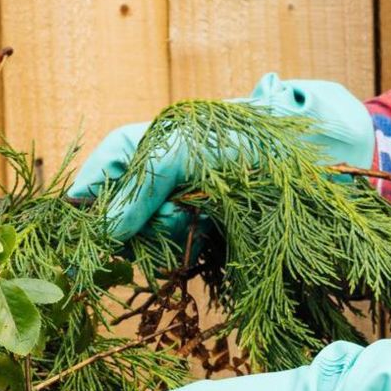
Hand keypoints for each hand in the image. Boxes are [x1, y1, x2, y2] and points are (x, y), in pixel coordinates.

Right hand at [67, 74, 376, 241]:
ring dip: (169, 235)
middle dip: (141, 223)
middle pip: (118, 217)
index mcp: (139, 145)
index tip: (87, 236)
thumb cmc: (241, 142)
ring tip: (200, 216)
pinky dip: (188, 245)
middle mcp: (152, 176)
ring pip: (146, 238)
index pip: (95, 178)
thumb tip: (104, 232)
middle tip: (174, 214)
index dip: (87, 208)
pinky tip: (210, 230)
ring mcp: (174, 203)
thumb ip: (140, 188)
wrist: (303, 160)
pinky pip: (175, 249)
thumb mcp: (182, 154)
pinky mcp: (198, 227)